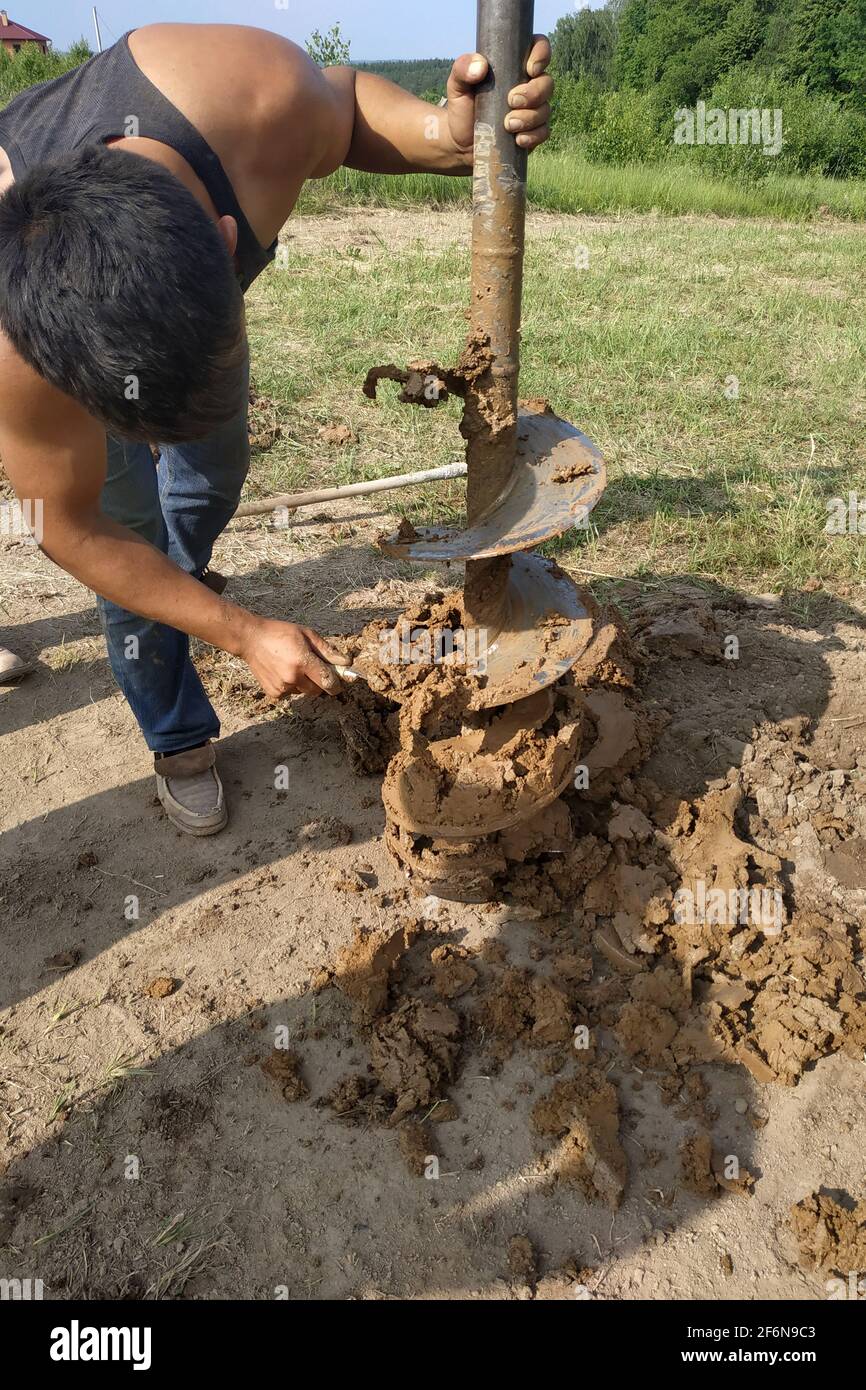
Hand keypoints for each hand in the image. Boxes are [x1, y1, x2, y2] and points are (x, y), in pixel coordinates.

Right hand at [242, 618, 344, 698]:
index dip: (337, 684)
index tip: (339, 682)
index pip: (328, 682)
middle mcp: (293, 678)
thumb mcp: (307, 635)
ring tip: (294, 665)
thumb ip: (327, 651)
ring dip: (305, 682)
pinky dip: (292, 685)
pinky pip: (291, 693)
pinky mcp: (274, 693)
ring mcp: (282, 687)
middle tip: (313, 667)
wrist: (250, 639)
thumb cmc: (280, 633)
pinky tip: (283, 670)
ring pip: (304, 691)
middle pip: (318, 690)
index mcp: (302, 662)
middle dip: (320, 681)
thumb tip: (346, 662)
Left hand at [444, 35, 552, 156]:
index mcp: (515, 65)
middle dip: (533, 93)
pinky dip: (532, 136)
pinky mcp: (532, 132)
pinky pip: (543, 132)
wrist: (460, 142)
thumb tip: (480, 67)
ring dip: (529, 117)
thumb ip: (462, 68)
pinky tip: (518, 139)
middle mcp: (529, 85)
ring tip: (508, 124)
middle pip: (547, 83)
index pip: (539, 47)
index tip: (529, 69)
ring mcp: (533, 110)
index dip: (541, 54)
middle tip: (512, 100)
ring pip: (545, 110)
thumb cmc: (462, 107)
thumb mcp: (457, 84)